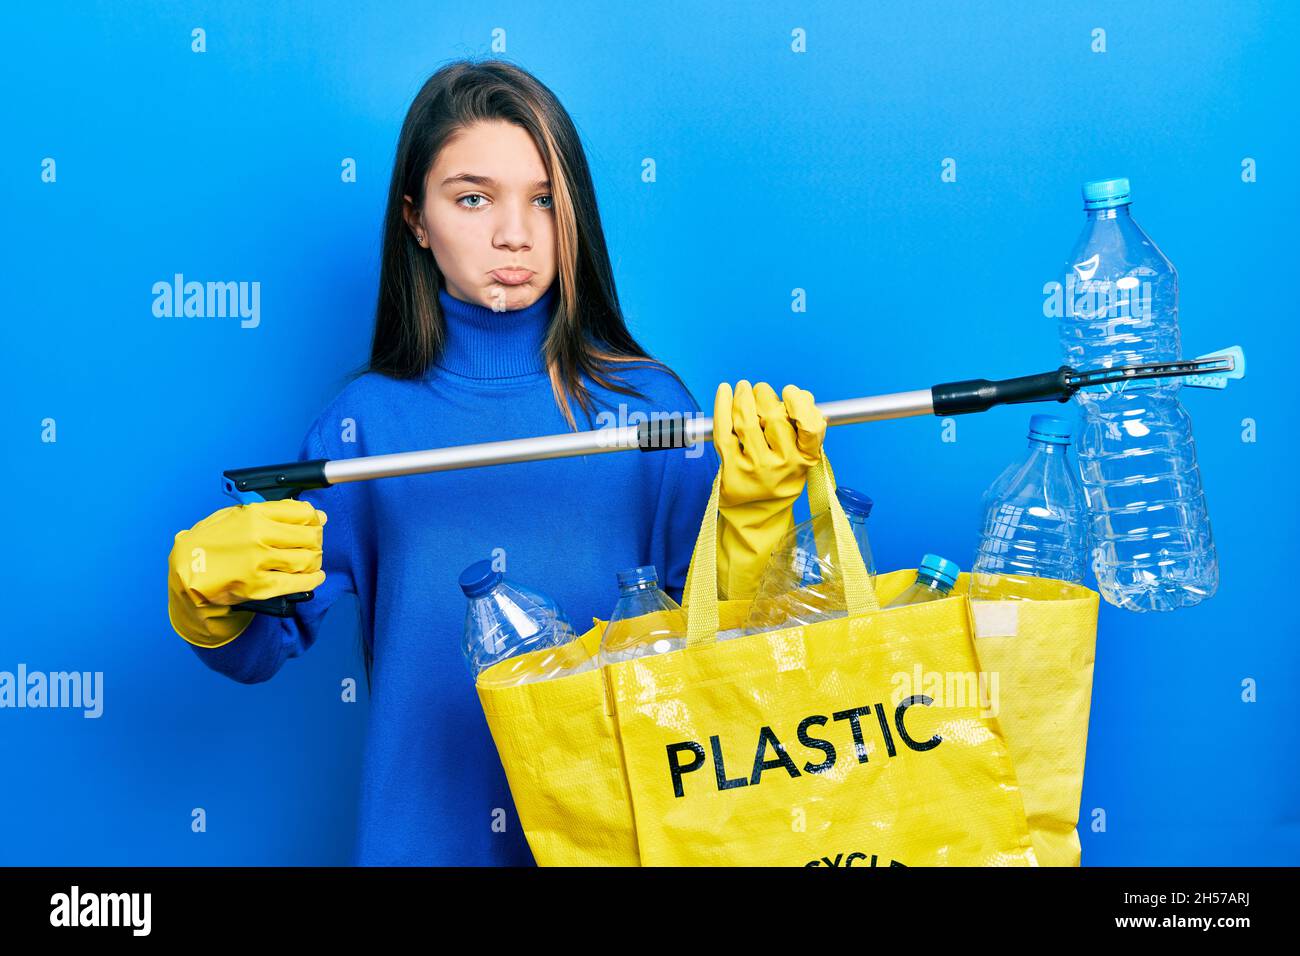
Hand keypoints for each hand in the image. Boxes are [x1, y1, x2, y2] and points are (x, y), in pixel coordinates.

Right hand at [168, 499, 327, 647]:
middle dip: (316, 540)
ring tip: (311, 561)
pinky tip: (315, 577)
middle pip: (309, 536)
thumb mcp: (236, 515)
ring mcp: (259, 562)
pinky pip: (297, 583)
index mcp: (254, 514)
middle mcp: (259, 536)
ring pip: (307, 559)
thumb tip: (314, 514)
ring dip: (315, 560)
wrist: (187, 571)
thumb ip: (274, 512)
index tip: (316, 523)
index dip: (315, 518)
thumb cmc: (212, 541)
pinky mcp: (259, 586)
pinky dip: (312, 580)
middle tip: (314, 544)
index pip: (302, 512)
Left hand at [713, 380, 826, 598]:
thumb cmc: (779, 475)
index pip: (811, 428)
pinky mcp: (731, 469)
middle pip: (774, 418)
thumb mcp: (801, 456)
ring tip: (743, 388)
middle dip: (765, 396)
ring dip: (744, 397)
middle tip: (759, 390)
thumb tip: (801, 395)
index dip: (800, 404)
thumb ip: (805, 427)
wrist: (756, 513)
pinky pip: (724, 431)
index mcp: (806, 459)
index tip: (790, 392)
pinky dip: (722, 406)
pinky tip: (724, 391)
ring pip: (747, 422)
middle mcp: (783, 466)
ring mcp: (755, 469)